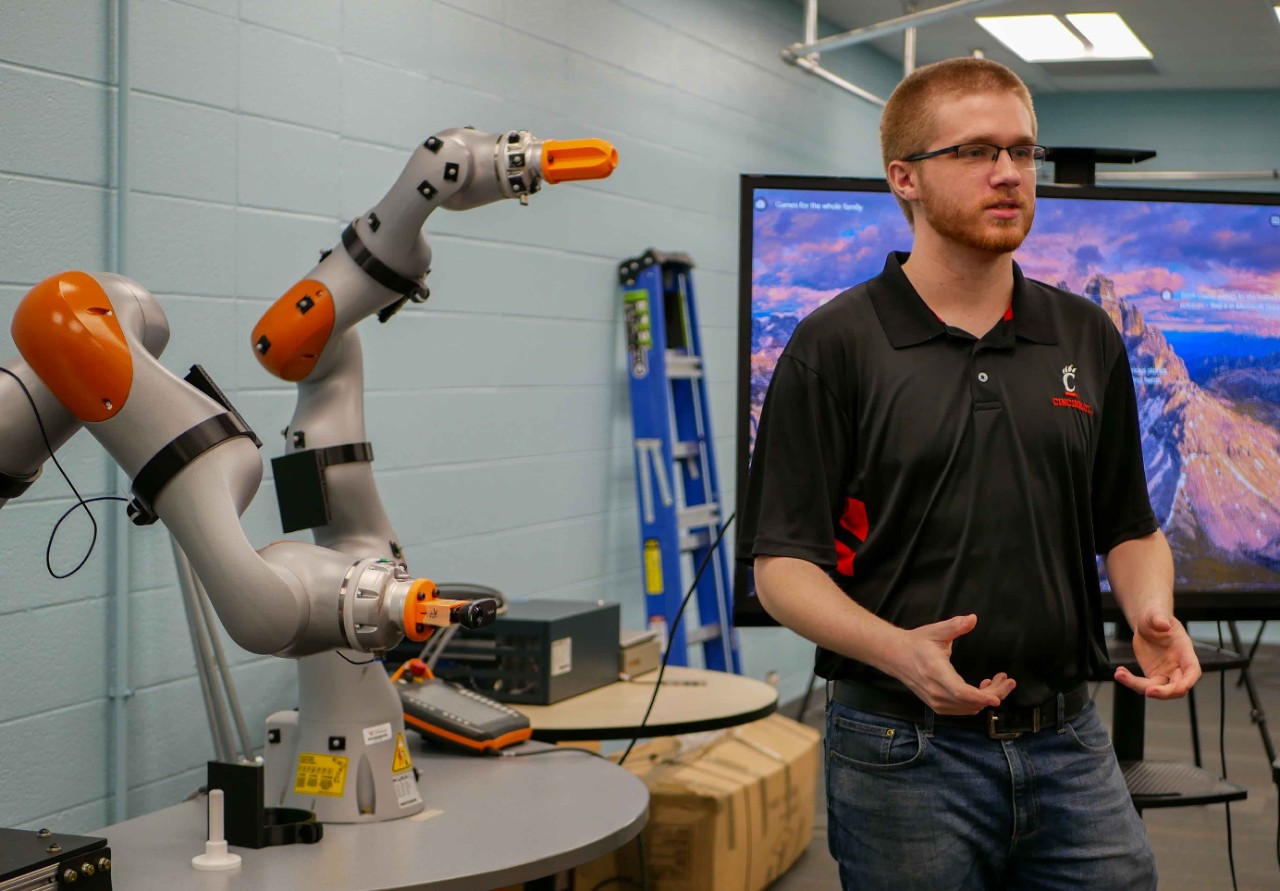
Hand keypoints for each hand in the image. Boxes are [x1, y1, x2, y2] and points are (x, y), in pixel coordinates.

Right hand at [891, 614, 1015, 714]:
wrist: (895, 656)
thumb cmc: (916, 642)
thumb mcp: (935, 630)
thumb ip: (955, 625)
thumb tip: (973, 619)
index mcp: (935, 671)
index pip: (960, 691)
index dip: (981, 696)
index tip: (998, 697)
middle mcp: (935, 690)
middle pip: (969, 701)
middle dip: (994, 694)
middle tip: (1007, 681)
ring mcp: (935, 701)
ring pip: (968, 708)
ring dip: (986, 698)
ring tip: (996, 681)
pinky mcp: (937, 705)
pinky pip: (962, 710)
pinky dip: (976, 703)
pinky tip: (981, 689)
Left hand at [1114, 611, 1200, 698]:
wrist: (1147, 623)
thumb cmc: (1157, 617)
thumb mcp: (1157, 614)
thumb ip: (1160, 618)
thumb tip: (1162, 624)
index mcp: (1185, 651)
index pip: (1193, 671)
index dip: (1188, 682)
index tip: (1180, 689)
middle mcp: (1178, 665)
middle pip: (1177, 686)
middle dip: (1164, 692)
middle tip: (1147, 691)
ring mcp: (1166, 672)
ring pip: (1158, 689)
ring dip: (1139, 687)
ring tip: (1120, 675)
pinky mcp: (1153, 675)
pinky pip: (1144, 684)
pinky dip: (1131, 681)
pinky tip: (1120, 673)